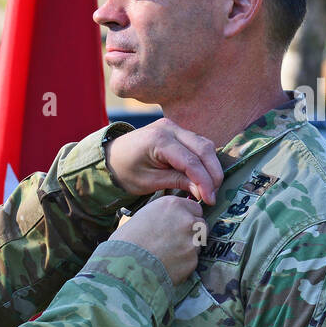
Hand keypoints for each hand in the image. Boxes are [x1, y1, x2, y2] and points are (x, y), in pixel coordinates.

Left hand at [105, 118, 222, 204]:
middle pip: (203, 149)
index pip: (190, 161)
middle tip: (213, 195)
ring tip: (210, 189)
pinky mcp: (176, 131)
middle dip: (213, 173)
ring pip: (204, 145)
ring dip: (211, 167)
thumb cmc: (125, 171)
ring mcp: (174, 127)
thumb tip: (203, 191)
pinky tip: (204, 177)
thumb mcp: (148, 182)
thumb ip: (177, 182)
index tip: (210, 199)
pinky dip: (204, 160)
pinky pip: (197, 144)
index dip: (204, 181)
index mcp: (158, 140)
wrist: (111, 157)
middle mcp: (169, 128)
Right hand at [111, 195, 205, 284]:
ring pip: (199, 242)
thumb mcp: (142, 216)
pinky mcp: (192, 260)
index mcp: (172, 205)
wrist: (124, 266)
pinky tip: (168, 265)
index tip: (179, 224)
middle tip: (175, 241)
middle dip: (192, 232)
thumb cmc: (126, 241)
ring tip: (169, 254)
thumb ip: (162, 215)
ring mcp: (191, 241)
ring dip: (189, 247)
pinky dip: (184, 263)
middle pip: (201, 224)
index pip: (194, 207)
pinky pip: (193, 260)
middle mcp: (186, 220)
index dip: (187, 216)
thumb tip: (168, 220)